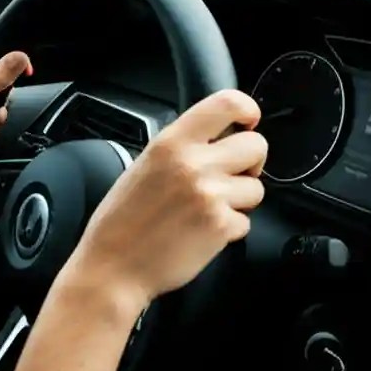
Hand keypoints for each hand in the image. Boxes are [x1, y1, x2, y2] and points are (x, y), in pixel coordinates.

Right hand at [61, 90, 267, 311]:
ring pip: (257, 187)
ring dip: (240, 200)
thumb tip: (218, 140)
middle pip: (256, 145)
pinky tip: (202, 232)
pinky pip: (246, 221)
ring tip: (209, 209)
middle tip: (232, 175)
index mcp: (172, 142)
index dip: (248, 110)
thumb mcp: (145, 165)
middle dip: (251, 162)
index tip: (248, 123)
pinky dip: (229, 229)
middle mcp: (193, 164)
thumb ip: (182, 148)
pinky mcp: (220, 227)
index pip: (228, 103)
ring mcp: (210, 196)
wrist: (112, 267)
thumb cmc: (122, 221)